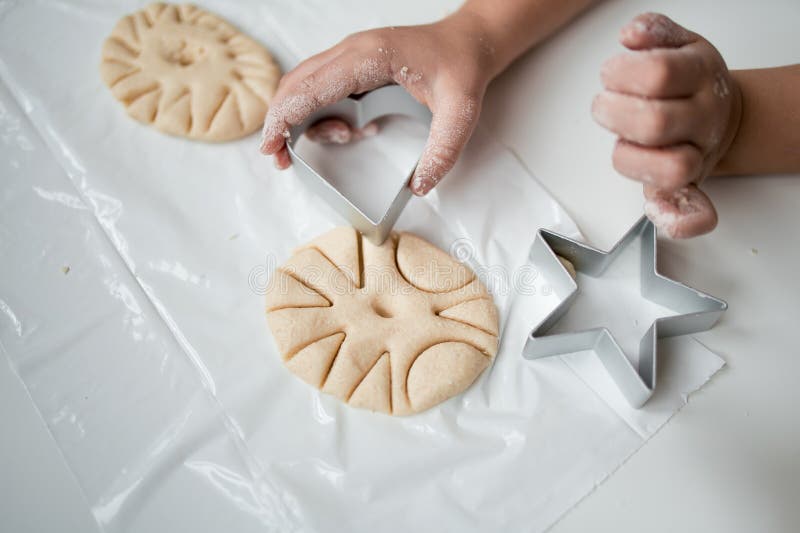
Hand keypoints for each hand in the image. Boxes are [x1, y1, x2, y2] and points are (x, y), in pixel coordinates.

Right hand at [259, 13, 495, 195]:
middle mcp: (352, 50)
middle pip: (296, 84)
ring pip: (303, 84)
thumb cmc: (462, 67)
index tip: (271, 146)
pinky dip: (315, 111)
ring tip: (340, 140)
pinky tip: (345, 130)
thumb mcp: (461, 113)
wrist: (470, 41)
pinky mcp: (353, 64)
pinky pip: (319, 86)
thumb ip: (442, 152)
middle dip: (280, 122)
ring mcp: (350, 54)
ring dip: (299, 118)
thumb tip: (419, 186)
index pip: (311, 86)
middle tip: (280, 159)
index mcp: (369, 56)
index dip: (284, 116)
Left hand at [592, 13, 741, 237]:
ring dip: (629, 157)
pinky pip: (697, 211)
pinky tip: (656, 210)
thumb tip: (632, 35)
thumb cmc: (687, 82)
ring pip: (671, 168)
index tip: (610, 75)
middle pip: (656, 123)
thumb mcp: (676, 44)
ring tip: (618, 139)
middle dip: (615, 114)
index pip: (659, 75)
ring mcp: (699, 155)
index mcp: (701, 77)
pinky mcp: (689, 187)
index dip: (622, 74)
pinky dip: (681, 219)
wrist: (723, 112)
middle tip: (603, 105)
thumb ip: (654, 34)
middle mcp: (704, 119)